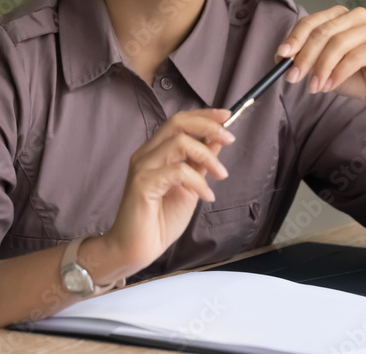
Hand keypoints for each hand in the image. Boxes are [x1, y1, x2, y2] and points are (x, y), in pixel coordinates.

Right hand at [105, 109, 233, 273]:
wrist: (135, 249)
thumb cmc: (160, 220)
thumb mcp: (190, 187)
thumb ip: (200, 164)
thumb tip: (217, 141)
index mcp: (155, 151)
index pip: (179, 121)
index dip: (204, 115)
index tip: (227, 116)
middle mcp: (146, 154)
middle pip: (178, 123)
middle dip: (207, 126)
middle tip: (229, 138)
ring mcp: (142, 167)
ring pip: (179, 142)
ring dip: (207, 156)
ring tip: (222, 174)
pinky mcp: (142, 183)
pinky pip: (178, 171)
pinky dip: (198, 181)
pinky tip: (207, 196)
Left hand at [275, 5, 365, 114]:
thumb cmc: (354, 77)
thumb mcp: (323, 68)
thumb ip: (306, 59)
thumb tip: (282, 56)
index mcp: (338, 17)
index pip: (310, 21)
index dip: (294, 38)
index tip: (280, 56)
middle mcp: (355, 16)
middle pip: (322, 32)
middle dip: (304, 56)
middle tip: (293, 78)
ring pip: (338, 43)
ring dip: (321, 68)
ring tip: (314, 87)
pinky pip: (356, 56)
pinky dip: (339, 73)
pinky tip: (330, 85)